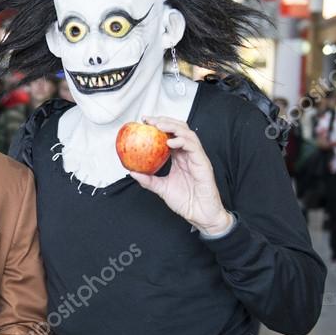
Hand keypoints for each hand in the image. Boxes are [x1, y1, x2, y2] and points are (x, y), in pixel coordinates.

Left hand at [128, 115, 232, 234]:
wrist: (200, 214)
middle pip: (178, 129)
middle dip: (164, 121)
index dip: (158, 126)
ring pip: (187, 133)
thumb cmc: (186, 202)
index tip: (144, 123)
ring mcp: (196, 157)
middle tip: (149, 120)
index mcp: (180, 158)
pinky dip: (182, 141)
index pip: (169, 135)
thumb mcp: (162, 188)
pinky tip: (170, 142)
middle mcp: (188, 154)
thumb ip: (148, 180)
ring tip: (159, 126)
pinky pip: (193, 147)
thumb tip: (132, 172)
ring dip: (172, 127)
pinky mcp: (203, 163)